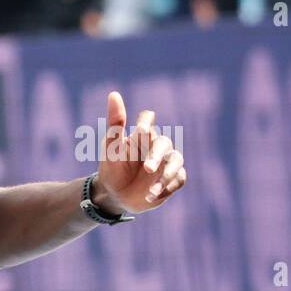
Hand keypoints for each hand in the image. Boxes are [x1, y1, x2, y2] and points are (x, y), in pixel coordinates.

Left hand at [95, 91, 186, 213]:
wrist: (114, 195)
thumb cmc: (112, 168)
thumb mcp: (111, 148)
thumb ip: (115, 123)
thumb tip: (113, 94)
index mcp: (140, 137)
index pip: (146, 123)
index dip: (145, 123)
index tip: (139, 130)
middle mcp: (155, 148)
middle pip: (164, 144)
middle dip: (157, 156)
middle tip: (148, 169)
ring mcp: (166, 164)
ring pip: (177, 161)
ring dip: (166, 175)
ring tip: (149, 191)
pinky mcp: (172, 179)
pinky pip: (179, 179)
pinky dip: (168, 186)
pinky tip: (153, 195)